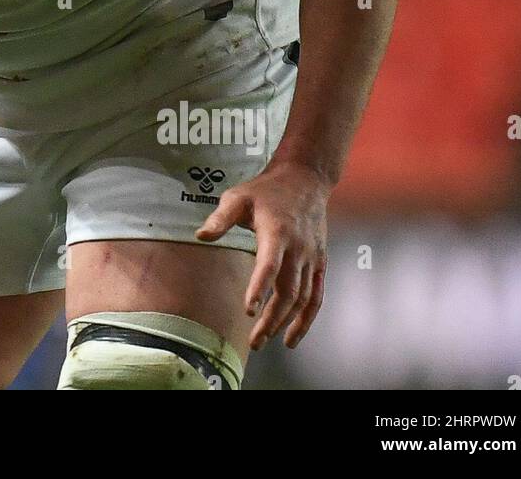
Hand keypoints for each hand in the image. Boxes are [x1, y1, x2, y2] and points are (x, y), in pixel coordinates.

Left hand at [194, 160, 329, 350]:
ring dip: (286, 323)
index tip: (248, 310)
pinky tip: (293, 337)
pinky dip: (307, 319)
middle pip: (287, 290)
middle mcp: (298, 248)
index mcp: (277, 232)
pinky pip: (317, 296)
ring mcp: (312, 258)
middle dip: (271, 318)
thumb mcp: (238, 197)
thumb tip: (200, 236)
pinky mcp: (320, 263)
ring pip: (303, 298)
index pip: (269, 265)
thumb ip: (220, 218)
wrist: (305, 180)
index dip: (259, 288)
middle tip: (253, 340)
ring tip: (266, 341)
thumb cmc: (266, 190)